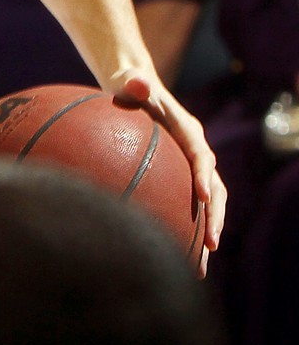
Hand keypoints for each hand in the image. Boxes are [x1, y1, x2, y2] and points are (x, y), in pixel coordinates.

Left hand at [114, 69, 226, 275]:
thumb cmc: (128, 83)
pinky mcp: (177, 176)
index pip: (202, 156)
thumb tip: (137, 82)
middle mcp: (195, 151)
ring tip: (200, 264)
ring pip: (206, 204)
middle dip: (216, 218)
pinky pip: (185, 205)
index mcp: (189, 131)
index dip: (204, 176)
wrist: (132, 85)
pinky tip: (170, 254)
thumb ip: (135, 82)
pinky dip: (185, 227)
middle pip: (214, 188)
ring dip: (206, 232)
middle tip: (212, 246)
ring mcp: (189, 166)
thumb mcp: (130, 80)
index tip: (204, 199)